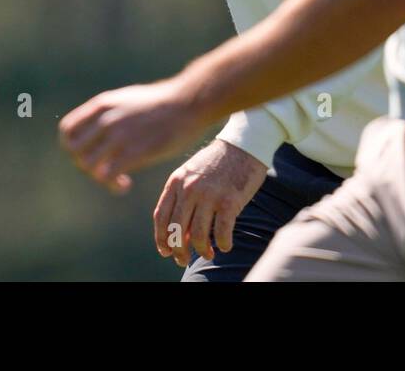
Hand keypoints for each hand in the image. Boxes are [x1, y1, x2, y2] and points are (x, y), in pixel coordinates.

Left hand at [58, 78, 207, 194]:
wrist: (189, 103)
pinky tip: (125, 185)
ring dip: (99, 178)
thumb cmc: (164, 103)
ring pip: (88, 165)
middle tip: (103, 169)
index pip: (67, 131)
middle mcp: (106, 119)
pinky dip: (112, 185)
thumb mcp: (128, 99)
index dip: (74, 147)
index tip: (91, 153)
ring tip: (118, 180)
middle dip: (85, 165)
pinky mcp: (134, 151)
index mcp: (103, 105)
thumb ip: (110, 113)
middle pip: (75, 151)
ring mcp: (119, 135)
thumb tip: (98, 126)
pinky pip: (107, 175)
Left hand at [153, 139, 268, 266]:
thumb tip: (180, 232)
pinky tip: (225, 245)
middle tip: (184, 259)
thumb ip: (182, 197)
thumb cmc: (217, 162)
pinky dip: (223, 244)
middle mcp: (190, 189)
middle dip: (179, 250)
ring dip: (202, 250)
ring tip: (208, 254)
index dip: (161, 239)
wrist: (243, 144)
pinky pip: (221, 232)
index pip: (161, 217)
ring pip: (198, 235)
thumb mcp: (191, 173)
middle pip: (177, 230)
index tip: (166, 250)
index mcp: (176, 181)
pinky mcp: (229, 201)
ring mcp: (209, 195)